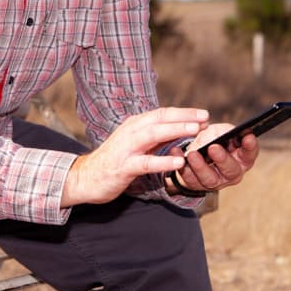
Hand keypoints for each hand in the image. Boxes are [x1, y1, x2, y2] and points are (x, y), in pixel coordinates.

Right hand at [61, 107, 207, 206]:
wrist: (85, 177)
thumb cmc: (115, 160)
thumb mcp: (135, 143)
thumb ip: (155, 136)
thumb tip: (181, 129)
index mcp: (135, 124)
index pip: (163, 113)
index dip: (184, 113)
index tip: (204, 114)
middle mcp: (131, 131)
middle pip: (160, 119)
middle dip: (184, 117)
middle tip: (205, 118)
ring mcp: (126, 148)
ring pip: (153, 134)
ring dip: (175, 131)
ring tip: (195, 131)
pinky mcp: (123, 166)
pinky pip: (145, 162)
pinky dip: (163, 160)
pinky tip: (178, 162)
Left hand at [172, 124, 259, 193]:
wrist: (193, 154)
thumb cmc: (211, 140)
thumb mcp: (218, 131)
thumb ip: (223, 131)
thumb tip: (224, 133)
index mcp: (241, 158)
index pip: (250, 153)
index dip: (250, 146)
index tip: (247, 136)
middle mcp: (231, 173)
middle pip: (231, 170)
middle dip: (222, 158)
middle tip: (213, 147)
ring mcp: (215, 182)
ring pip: (209, 179)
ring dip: (200, 166)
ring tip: (192, 154)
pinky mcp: (197, 185)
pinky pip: (190, 179)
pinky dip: (183, 166)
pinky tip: (177, 153)